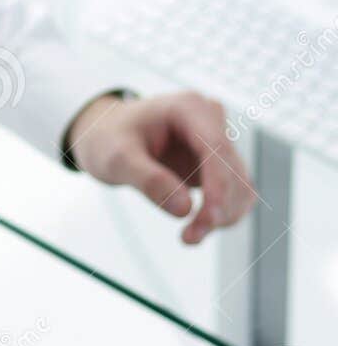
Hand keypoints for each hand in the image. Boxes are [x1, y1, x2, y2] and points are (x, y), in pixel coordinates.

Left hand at [65, 90, 255, 243]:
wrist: (104, 137)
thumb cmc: (107, 139)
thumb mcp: (116, 158)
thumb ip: (148, 180)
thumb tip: (185, 209)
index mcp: (188, 107)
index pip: (216, 148)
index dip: (219, 186)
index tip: (209, 219)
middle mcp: (210, 120)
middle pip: (232, 170)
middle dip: (217, 208)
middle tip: (189, 238)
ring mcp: (217, 142)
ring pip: (240, 185)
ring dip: (223, 215)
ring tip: (190, 236)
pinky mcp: (218, 164)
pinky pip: (234, 193)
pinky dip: (222, 213)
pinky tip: (198, 227)